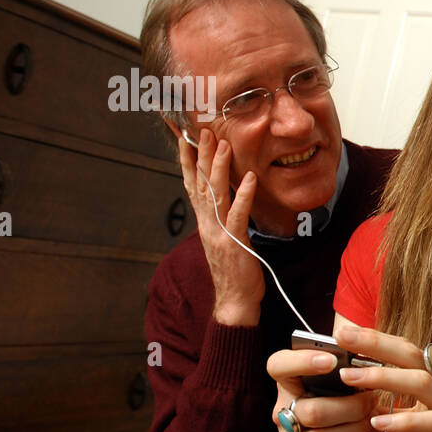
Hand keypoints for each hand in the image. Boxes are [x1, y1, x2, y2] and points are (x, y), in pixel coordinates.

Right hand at [176, 128, 264, 326]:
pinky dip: (242, 195)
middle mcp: (207, 223)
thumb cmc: (234, 269)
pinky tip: (249, 177)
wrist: (235, 301)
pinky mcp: (234, 242)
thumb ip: (221, 215)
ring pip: (215, 194)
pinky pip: (237, 214)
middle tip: (202, 129)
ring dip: (219, 167)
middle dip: (200, 155)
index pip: (192, 184)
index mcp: (205, 221)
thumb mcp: (224, 237)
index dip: (187, 160)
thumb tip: (224, 196)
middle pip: (200, 183)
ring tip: (223, 144)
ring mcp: (218, 232)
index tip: (183, 136)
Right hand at [267, 348, 385, 431]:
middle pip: (311, 411)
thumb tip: (366, 348)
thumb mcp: (333, 375)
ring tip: (374, 417)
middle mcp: (282, 410)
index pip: (279, 366)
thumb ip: (344, 363)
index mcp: (287, 380)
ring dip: (356, 429)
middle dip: (350, 406)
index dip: (303, 362)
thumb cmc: (334, 393)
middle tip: (371, 398)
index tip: (332, 360)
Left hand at [332, 324, 431, 431]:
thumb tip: (368, 401)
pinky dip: (404, 421)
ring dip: (385, 378)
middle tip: (342, 338)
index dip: (378, 338)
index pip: (408, 350)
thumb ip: (404, 408)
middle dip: (377, 344)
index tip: (345, 331)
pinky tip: (378, 424)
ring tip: (351, 379)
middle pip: (414, 355)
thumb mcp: (429, 420)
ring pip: (423, 382)